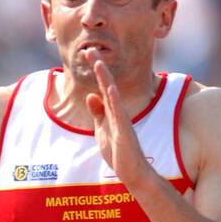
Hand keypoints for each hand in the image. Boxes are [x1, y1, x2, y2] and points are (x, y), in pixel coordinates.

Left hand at [85, 55, 153, 190]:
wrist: (132, 172)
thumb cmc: (119, 152)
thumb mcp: (103, 129)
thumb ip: (98, 112)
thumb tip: (91, 95)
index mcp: (111, 111)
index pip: (103, 86)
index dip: (96, 70)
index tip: (88, 53)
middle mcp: (118, 111)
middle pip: (107, 84)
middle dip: (98, 66)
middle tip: (89, 49)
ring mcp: (122, 120)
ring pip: (112, 94)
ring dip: (104, 77)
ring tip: (96, 61)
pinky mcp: (124, 131)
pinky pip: (118, 112)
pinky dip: (113, 99)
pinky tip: (108, 87)